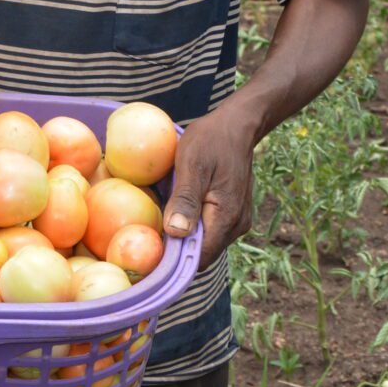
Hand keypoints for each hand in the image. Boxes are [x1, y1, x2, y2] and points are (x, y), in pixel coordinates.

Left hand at [162, 104, 257, 268]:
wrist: (237, 125)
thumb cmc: (212, 140)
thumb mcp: (192, 164)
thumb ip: (185, 200)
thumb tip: (175, 233)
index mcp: (227, 218)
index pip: (199, 258)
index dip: (174, 260)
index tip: (150, 251)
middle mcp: (237, 226)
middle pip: (202, 253)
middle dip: (177, 249)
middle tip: (150, 233)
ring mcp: (238, 221)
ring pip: (206, 243)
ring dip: (185, 236)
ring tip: (163, 219)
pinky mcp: (234, 214)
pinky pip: (211, 230)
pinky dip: (194, 225)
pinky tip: (178, 210)